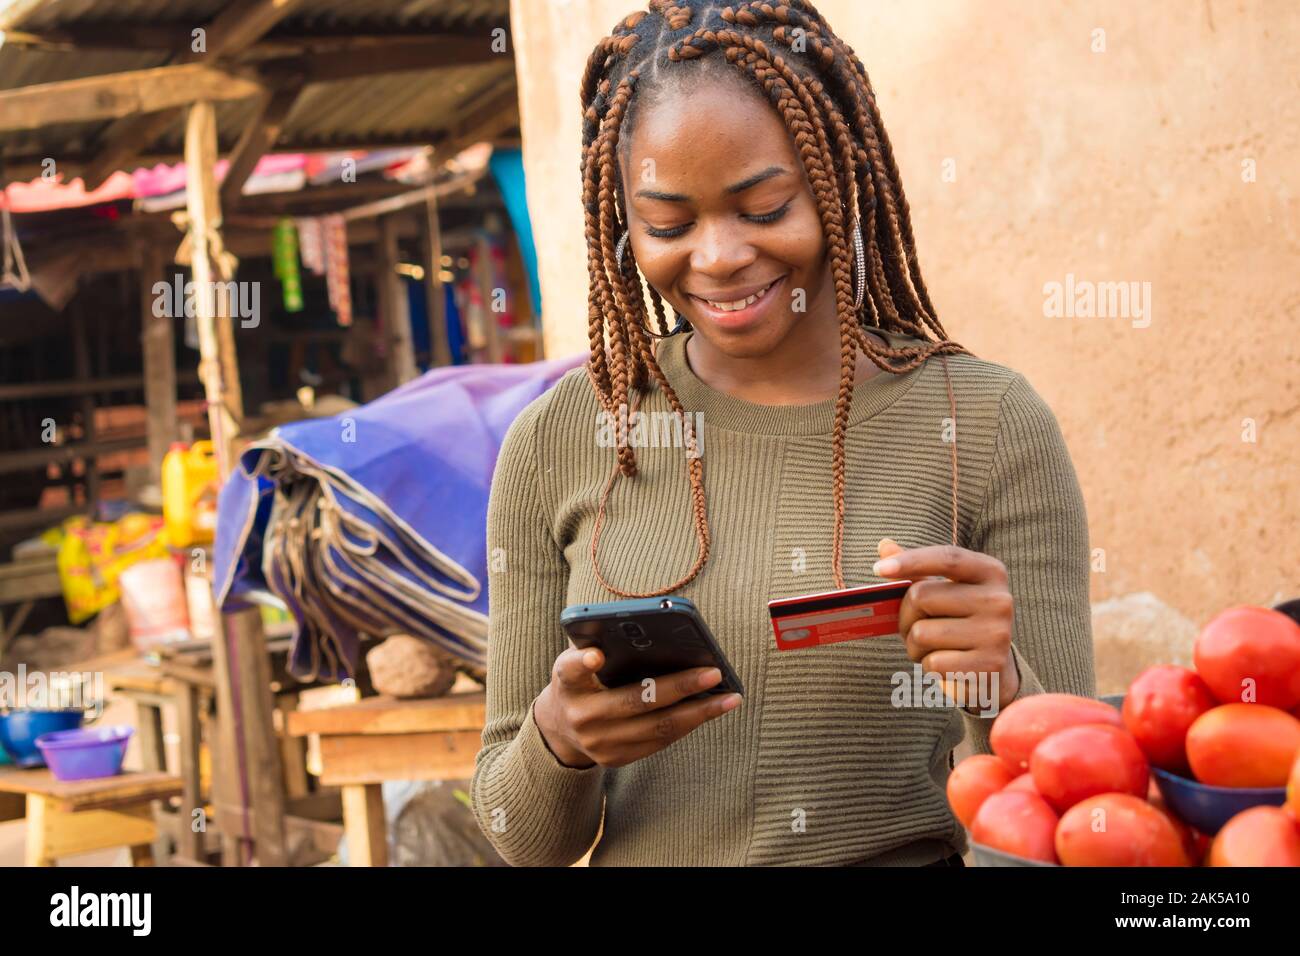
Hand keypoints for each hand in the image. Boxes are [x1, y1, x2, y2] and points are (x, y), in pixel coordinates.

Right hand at [533, 646, 742, 768]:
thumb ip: (600, 646)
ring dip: (698, 713)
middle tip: (714, 674)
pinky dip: (688, 724)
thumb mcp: (579, 659)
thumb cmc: (582, 680)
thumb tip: (653, 632)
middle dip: (680, 687)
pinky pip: (659, 742)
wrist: (559, 727)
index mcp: (567, 681)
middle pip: (635, 701)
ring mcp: (599, 742)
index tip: (597, 656)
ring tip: (730, 698)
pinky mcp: (614, 759)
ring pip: (656, 728)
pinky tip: (710, 710)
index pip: (570, 669)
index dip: (583, 661)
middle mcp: (581, 715)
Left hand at [873, 538, 1019, 713]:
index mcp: (990, 572)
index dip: (911, 561)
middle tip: (914, 625)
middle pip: (921, 596)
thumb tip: (884, 545)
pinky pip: (933, 662)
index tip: (878, 570)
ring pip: (921, 633)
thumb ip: (916, 570)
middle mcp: (999, 600)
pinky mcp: (988, 666)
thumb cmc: (959, 621)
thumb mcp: (945, 591)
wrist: (993, 669)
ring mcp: (996, 635)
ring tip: (933, 647)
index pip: (947, 558)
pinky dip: (928, 665)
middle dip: (905, 615)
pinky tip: (947, 664)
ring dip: (914, 644)